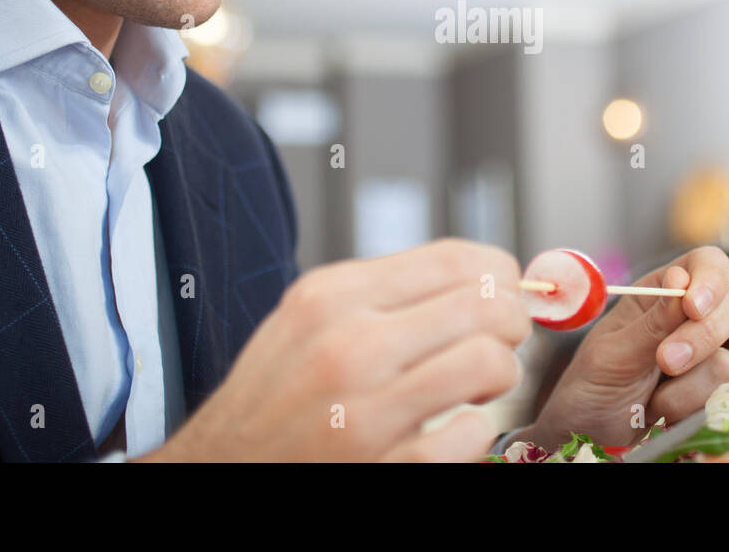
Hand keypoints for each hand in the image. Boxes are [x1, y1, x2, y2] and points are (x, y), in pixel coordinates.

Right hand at [137, 239, 530, 461]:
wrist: (215, 470)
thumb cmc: (272, 398)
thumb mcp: (309, 319)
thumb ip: (384, 293)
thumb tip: (479, 276)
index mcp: (333, 296)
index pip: (457, 259)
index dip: (501, 273)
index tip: (506, 290)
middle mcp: (348, 347)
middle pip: (485, 305)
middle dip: (512, 321)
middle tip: (504, 338)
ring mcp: (364, 412)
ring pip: (488, 363)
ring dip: (500, 374)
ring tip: (479, 384)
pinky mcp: (382, 468)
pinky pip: (470, 434)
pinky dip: (472, 432)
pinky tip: (447, 430)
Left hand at [519, 247, 728, 449]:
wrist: (588, 436)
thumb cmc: (590, 386)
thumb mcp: (611, 354)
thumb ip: (651, 323)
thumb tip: (681, 281)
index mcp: (658, 293)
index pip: (704, 264)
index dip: (710, 279)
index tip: (693, 306)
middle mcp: (685, 318)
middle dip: (702, 337)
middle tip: (665, 361)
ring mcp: (701, 355)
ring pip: (725, 355)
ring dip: (687, 382)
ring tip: (648, 398)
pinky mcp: (707, 390)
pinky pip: (720, 391)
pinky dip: (686, 404)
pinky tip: (658, 411)